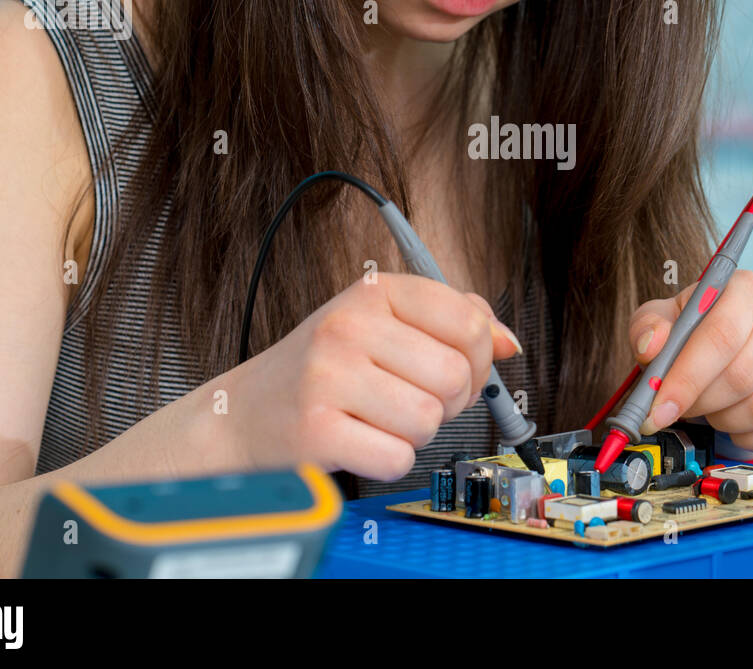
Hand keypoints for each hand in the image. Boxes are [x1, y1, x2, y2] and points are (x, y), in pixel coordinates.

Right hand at [221, 272, 520, 478]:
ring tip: (380, 419)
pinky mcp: (317, 430)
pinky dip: (389, 460)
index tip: (458, 369)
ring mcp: (329, 377)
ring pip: (429, 420)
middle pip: (455, 376)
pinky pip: (398, 458)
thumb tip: (508, 341)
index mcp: (374, 293)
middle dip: (447, 402)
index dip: (478, 358)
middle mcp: (349, 326)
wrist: (244, 414)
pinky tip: (361, 441)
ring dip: (416, 433)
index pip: (469, 322)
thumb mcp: (383, 324)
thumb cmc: (323, 370)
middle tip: (412, 400)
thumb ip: (452, 321)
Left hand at [628, 270, 752, 451]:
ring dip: (726, 420)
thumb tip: (652, 345)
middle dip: (703, 402)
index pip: (722, 335)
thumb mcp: (662, 322)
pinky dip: (752, 436)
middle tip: (683, 409)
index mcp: (748, 288)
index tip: (660, 408)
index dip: (688, 377)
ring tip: (712, 408)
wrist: (731, 351)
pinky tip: (737, 423)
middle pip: (744, 374)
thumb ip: (648, 329)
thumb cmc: (696, 333)